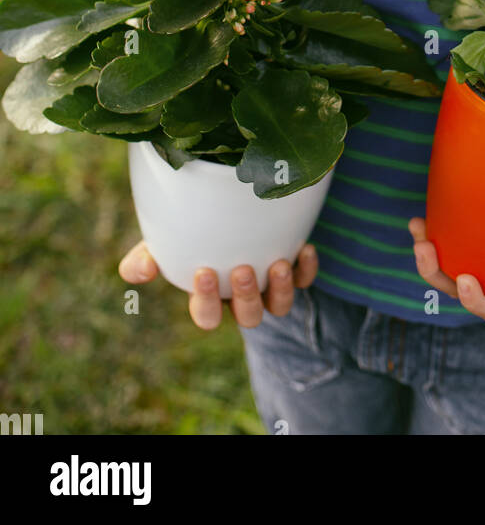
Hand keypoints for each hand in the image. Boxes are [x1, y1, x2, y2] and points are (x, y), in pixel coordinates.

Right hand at [118, 239, 318, 329]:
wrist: (228, 208)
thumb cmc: (189, 229)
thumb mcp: (165, 240)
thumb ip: (147, 255)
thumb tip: (137, 273)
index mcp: (211, 295)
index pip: (208, 315)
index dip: (207, 301)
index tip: (204, 271)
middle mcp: (241, 296)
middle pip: (247, 317)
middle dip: (245, 297)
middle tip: (242, 270)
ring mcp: (268, 285)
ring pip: (279, 307)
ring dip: (280, 290)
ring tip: (278, 264)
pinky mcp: (293, 269)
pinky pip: (304, 280)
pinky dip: (306, 269)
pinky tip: (304, 248)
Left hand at [408, 217, 484, 320]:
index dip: (476, 300)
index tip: (466, 280)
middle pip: (462, 288)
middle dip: (437, 274)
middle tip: (423, 249)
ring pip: (455, 261)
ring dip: (431, 248)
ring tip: (416, 226)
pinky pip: (463, 236)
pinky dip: (446, 223)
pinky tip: (434, 204)